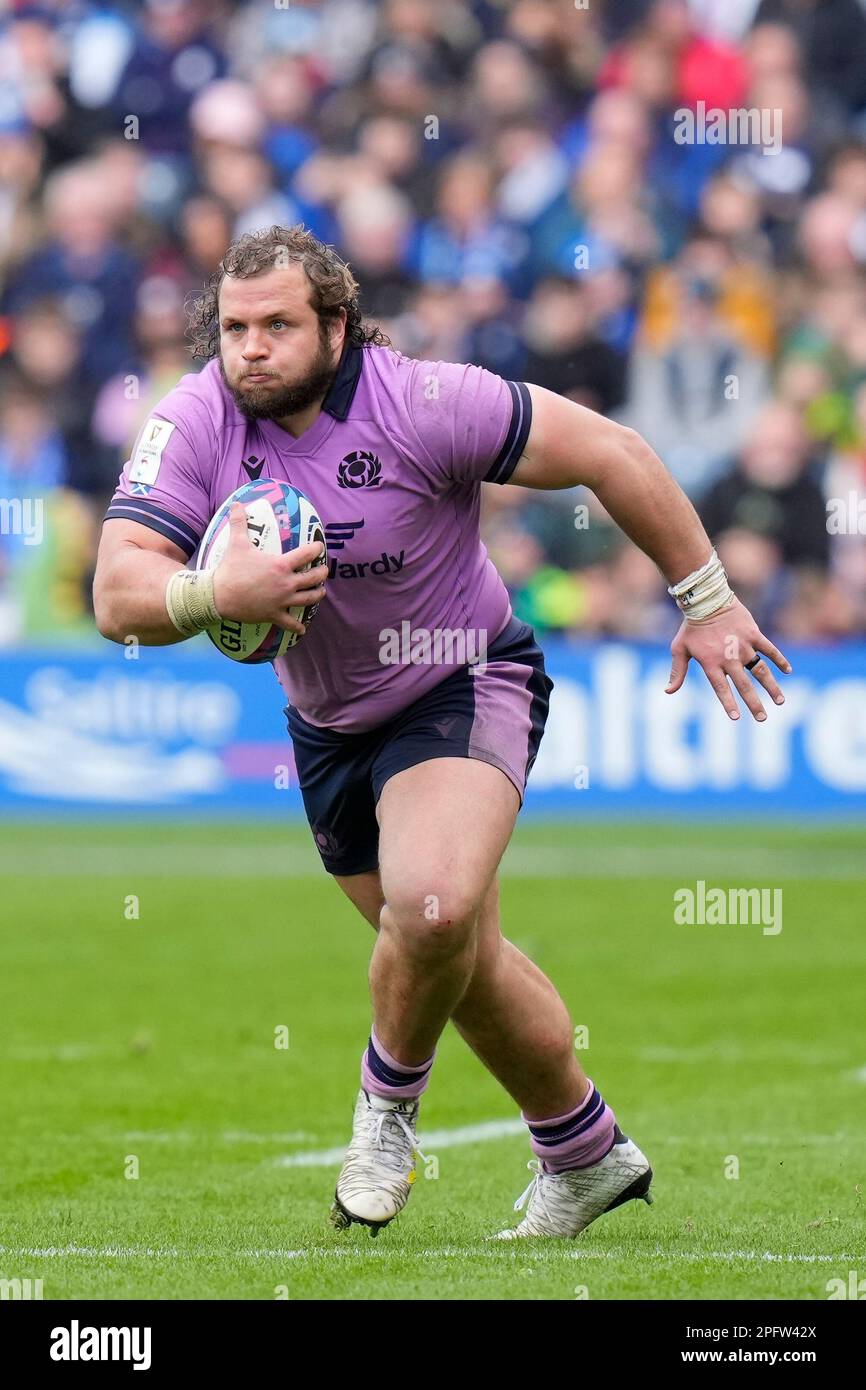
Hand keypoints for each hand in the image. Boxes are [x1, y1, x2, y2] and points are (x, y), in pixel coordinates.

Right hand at [212, 503, 327, 634]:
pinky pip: (290, 623)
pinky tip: (303, 629)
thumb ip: (239, 522)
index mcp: (281, 565)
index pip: (306, 555)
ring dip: (317, 594)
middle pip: (313, 578)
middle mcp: (286, 584)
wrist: (219, 595)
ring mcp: (282, 601)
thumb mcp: (236, 543)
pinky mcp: (274, 615)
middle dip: (321, 573)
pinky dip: (298, 627)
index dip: (316, 549)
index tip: (319, 547)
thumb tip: (236, 503)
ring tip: (320, 591)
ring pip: (308, 599)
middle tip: (323, 570)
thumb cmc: (230, 569)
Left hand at [665, 596, 791, 721]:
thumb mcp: (679, 649)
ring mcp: (743, 646)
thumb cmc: (691, 627)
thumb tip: (668, 692)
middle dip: (754, 704)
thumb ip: (677, 672)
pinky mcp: (754, 634)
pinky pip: (769, 649)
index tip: (736, 718)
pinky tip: (788, 671)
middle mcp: (729, 658)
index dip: (729, 703)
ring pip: (761, 670)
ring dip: (771, 686)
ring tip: (780, 701)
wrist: (706, 600)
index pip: (721, 689)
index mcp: (711, 663)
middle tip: (762, 719)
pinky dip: (779, 659)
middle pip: (744, 685)